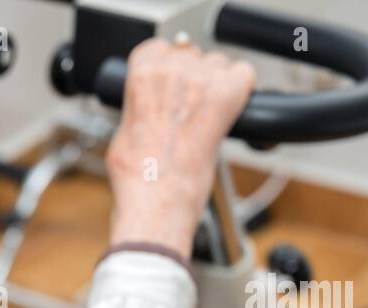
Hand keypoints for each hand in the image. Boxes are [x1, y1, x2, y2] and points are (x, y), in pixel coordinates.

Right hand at [105, 39, 255, 256]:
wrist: (157, 198)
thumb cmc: (137, 176)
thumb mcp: (123, 131)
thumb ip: (140, 105)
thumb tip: (151, 104)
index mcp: (143, 72)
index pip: (161, 49)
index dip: (167, 70)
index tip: (169, 90)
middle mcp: (174, 68)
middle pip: (192, 56)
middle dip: (192, 82)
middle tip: (186, 115)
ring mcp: (204, 79)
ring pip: (218, 66)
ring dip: (215, 88)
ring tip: (203, 121)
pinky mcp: (229, 93)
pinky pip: (244, 75)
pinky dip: (240, 93)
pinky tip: (225, 117)